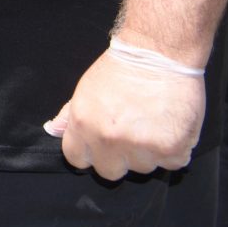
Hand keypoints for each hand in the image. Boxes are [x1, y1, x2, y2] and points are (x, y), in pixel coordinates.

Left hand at [46, 43, 207, 179]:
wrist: (158, 54)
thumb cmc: (121, 69)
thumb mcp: (85, 88)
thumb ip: (69, 115)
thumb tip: (53, 130)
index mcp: (84, 125)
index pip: (77, 159)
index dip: (89, 153)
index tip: (100, 146)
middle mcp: (110, 139)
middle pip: (110, 172)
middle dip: (118, 158)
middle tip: (129, 135)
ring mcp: (141, 146)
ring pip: (143, 168)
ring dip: (148, 153)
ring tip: (151, 124)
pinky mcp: (171, 149)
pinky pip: (172, 163)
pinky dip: (174, 150)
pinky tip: (169, 126)